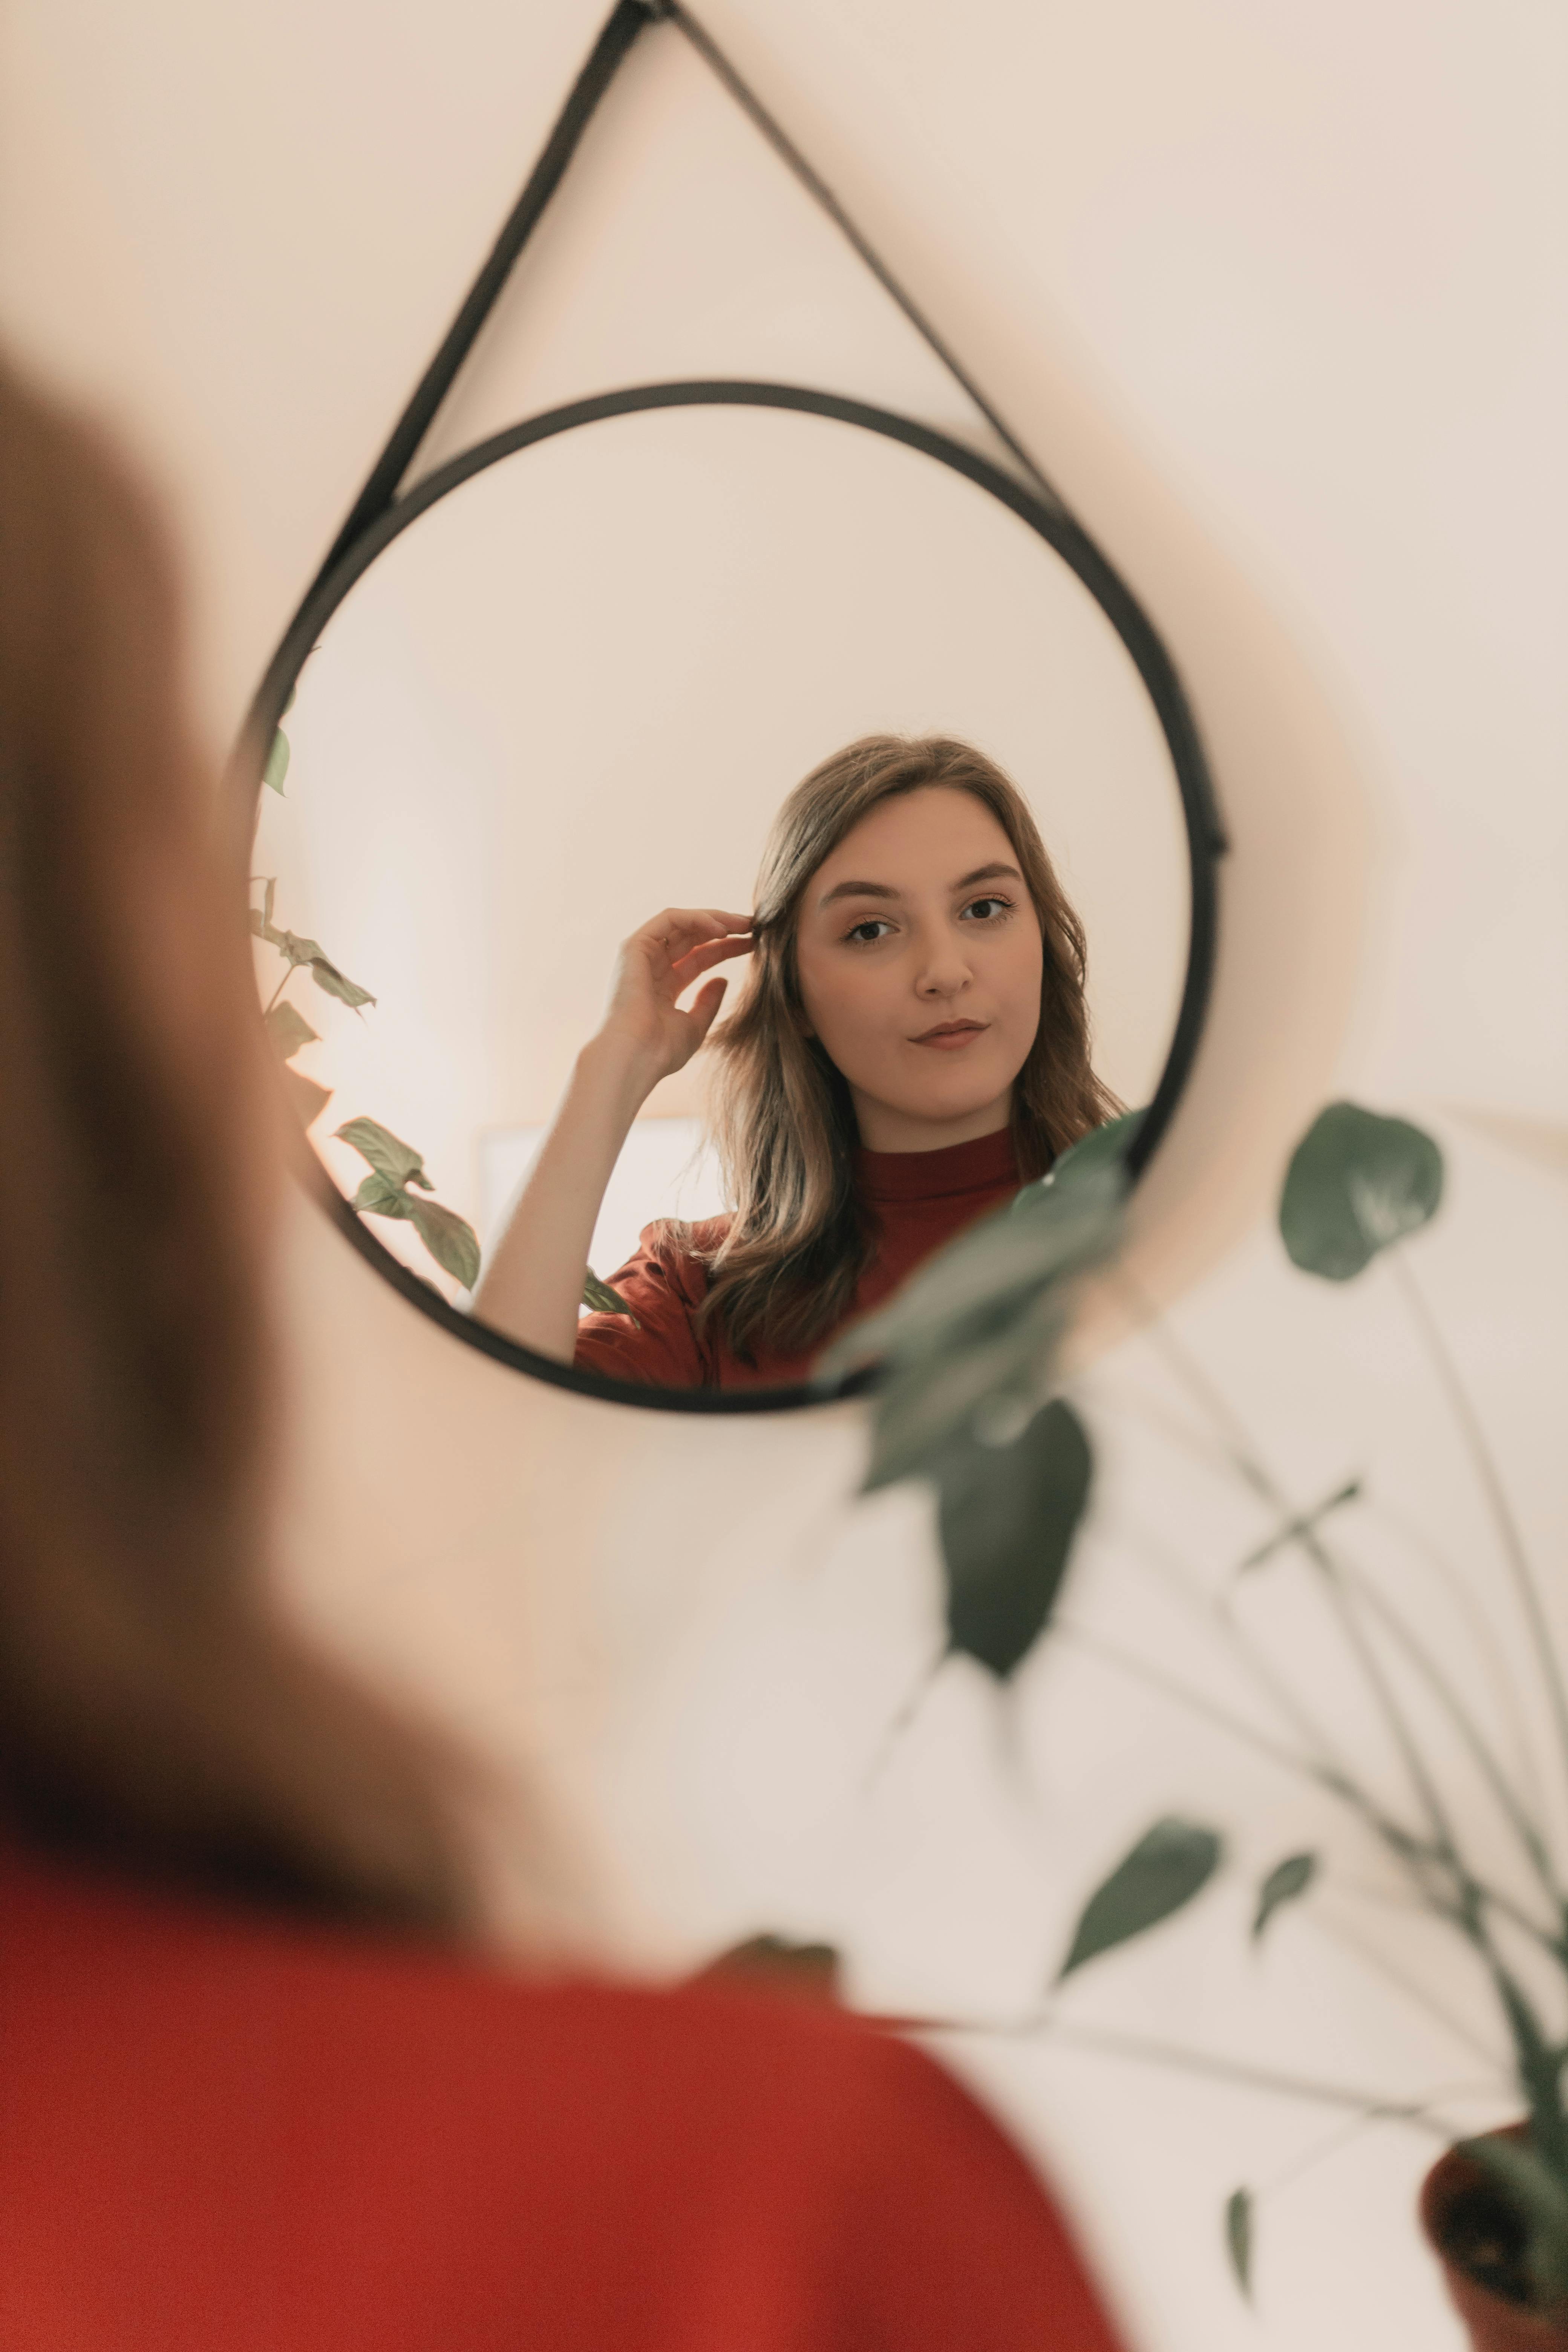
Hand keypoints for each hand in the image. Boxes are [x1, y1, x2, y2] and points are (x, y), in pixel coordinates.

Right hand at [591, 907, 754, 1090]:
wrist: (633, 1057)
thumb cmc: (660, 1051)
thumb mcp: (694, 1026)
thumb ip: (708, 1003)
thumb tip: (723, 980)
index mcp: (662, 988)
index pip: (699, 958)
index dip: (726, 948)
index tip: (753, 945)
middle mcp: (650, 968)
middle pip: (692, 938)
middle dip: (724, 929)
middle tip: (754, 926)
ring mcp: (640, 955)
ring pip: (681, 923)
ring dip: (714, 919)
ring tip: (744, 924)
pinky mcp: (634, 946)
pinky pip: (669, 919)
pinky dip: (696, 918)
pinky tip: (721, 929)